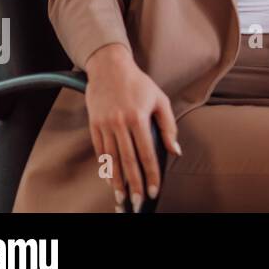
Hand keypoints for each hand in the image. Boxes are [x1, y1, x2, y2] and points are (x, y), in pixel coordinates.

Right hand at [83, 43, 180, 211]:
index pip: (146, 153)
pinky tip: (110, 178)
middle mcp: (120, 124)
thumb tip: (175, 150)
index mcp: (138, 118)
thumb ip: (168, 126)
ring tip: (121, 197)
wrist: (109, 67)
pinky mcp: (94, 125)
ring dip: (117, 180)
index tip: (155, 190)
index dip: (151, 174)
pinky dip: (105, 167)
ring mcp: (105, 125)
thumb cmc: (139, 83)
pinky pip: (100, 151)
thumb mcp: (160, 100)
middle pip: (128, 161)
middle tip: (139, 202)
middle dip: (134, 184)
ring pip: (111, 159)